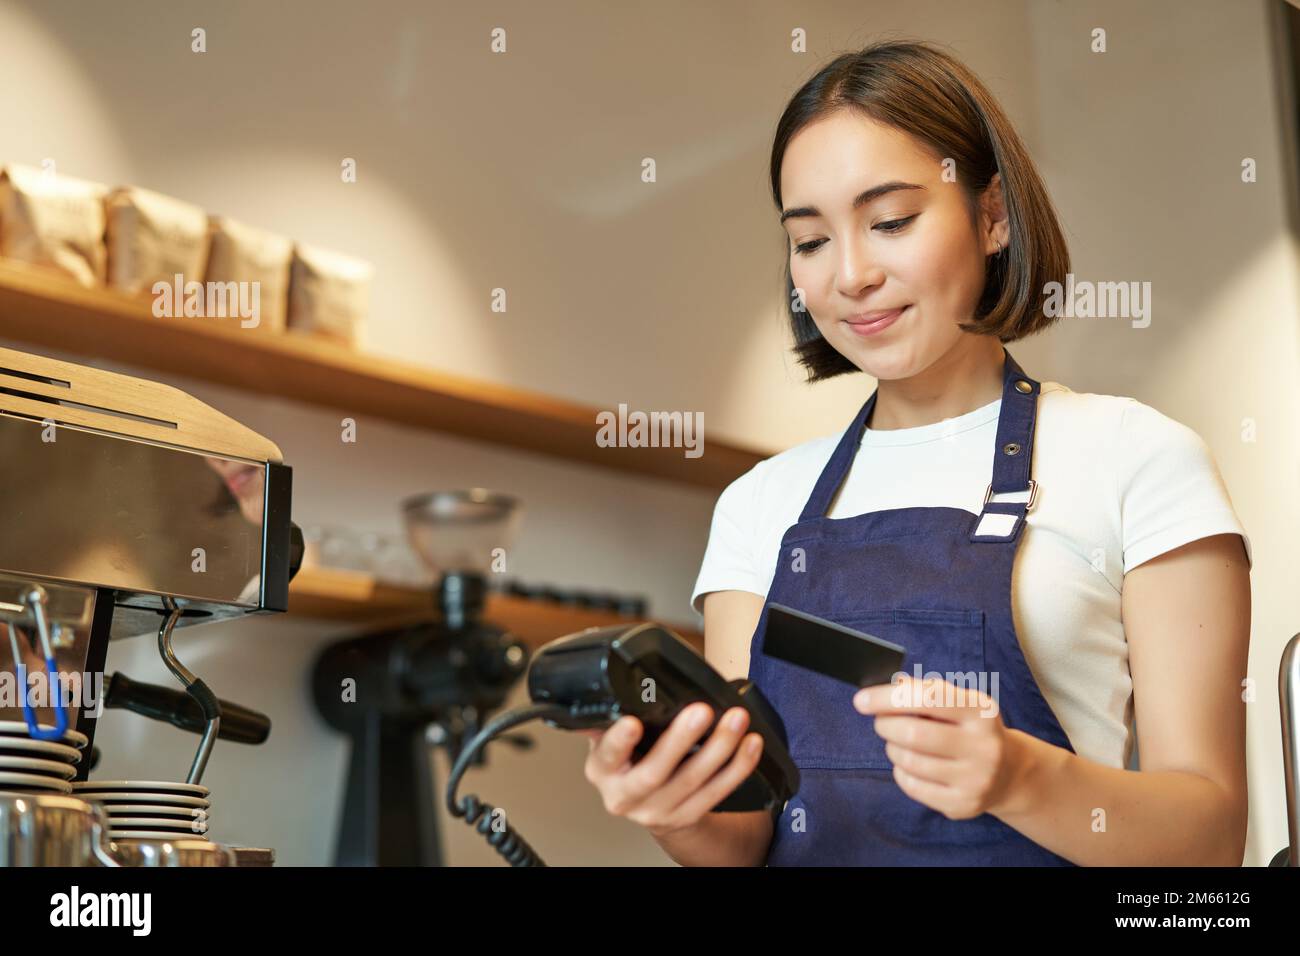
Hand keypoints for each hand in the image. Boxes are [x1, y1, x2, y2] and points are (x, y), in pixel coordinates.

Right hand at [579, 703, 764, 837]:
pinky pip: (717, 793)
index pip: (607, 755)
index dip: (619, 741)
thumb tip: (611, 692)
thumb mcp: (612, 740)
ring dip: (718, 749)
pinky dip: (737, 767)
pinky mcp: (686, 817)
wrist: (646, 805)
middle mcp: (624, 796)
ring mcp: (656, 811)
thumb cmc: (630, 760)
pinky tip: (750, 745)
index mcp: (602, 770)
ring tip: (735, 720)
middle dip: (679, 740)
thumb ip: (612, 718)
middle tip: (700, 712)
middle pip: (653, 772)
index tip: (633, 722)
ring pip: (691, 781)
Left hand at [853, 674, 1027, 819]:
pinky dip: (901, 772)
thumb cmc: (970, 728)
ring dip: (892, 748)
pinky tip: (909, 764)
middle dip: (886, 725)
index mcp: (981, 712)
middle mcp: (983, 746)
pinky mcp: (963, 804)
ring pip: (909, 762)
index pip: (927, 698)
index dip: (888, 698)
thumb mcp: (960, 701)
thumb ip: (926, 690)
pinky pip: (912, 786)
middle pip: (913, 734)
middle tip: (881, 722)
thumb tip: (888, 686)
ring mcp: (975, 779)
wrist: (1008, 772)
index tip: (861, 700)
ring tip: (899, 743)